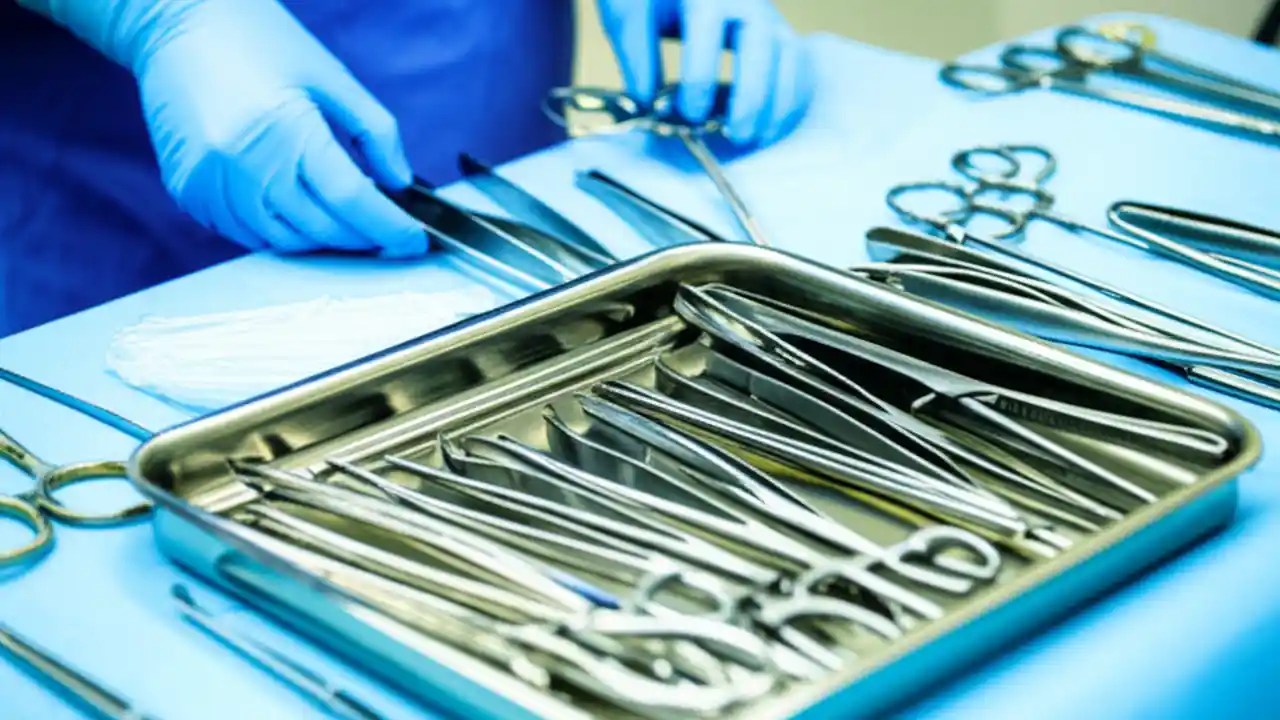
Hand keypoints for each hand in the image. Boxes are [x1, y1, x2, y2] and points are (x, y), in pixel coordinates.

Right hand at [31, 0, 426, 256]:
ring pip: (284, 241)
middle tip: (386, 231)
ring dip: (323, 240)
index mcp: (285, 128)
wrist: (175, 20)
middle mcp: (243, 163)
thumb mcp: (332, 76)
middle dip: (362, 237)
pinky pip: (245, 233)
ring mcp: (210, 183)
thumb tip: (401, 182)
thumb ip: (375, 132)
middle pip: (320, 228)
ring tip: (346, 222)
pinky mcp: (188, 191)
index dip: (388, 228)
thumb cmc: (259, 39)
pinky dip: (281, 232)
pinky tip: (300, 212)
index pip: (350, 199)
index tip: (414, 241)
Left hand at [597, 0, 815, 145]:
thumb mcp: (629, 13)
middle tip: (733, 135)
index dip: (699, 81)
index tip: (688, 114)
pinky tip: (769, 129)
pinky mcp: (781, 37)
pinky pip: (800, 69)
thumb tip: (647, 104)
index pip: (708, 36)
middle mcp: (747, 1)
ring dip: (777, 106)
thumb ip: (636, 54)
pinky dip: (790, 102)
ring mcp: (770, 18)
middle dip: (751, 99)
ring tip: (754, 138)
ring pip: (789, 61)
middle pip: (762, 50)